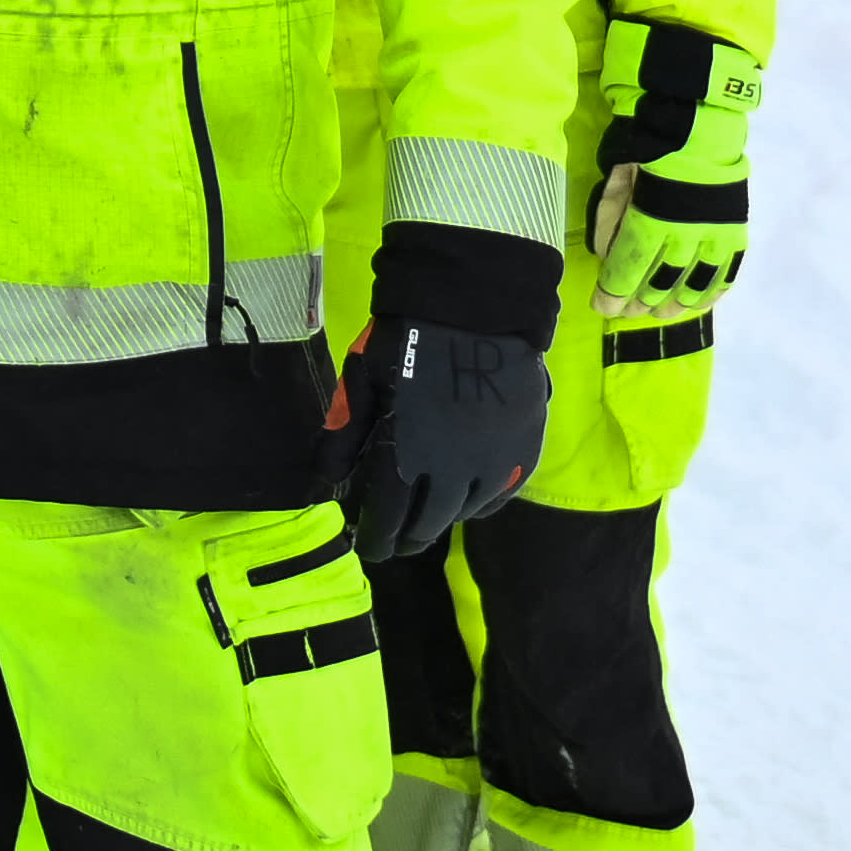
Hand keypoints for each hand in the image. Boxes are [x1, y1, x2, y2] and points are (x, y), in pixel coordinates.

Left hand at [341, 321, 546, 563]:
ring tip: (428, 517)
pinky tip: (466, 500)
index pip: (386, 520)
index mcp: (404, 455)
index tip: (370, 547)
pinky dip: (479, 504)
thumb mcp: (362, 382)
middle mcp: (451, 470)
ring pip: (464, 513)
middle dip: (407, 538)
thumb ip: (343, 436)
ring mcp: (492, 462)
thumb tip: (327, 481)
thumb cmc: (407, 339)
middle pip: (427, 525)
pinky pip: (500, 495)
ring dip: (442, 519)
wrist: (473, 302)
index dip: (375, 540)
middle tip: (397, 541)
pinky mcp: (523, 448)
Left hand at [592, 21, 759, 328]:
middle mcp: (687, 233)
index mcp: (653, 218)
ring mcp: (716, 233)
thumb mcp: (618, 175)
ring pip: (695, 285)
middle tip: (626, 310)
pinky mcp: (737, 229)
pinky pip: (728, 272)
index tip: (602, 306)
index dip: (614, 293)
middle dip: (639, 302)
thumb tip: (606, 254)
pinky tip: (699, 301)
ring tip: (661, 311)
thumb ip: (611, 217)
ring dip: (676, 304)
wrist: (699, 116)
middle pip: (660, 283)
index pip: (629, 269)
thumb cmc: (650, 143)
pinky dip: (713, 291)